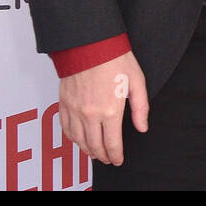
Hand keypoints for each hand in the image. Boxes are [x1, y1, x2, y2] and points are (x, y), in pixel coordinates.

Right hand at [58, 50, 148, 165]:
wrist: (90, 45)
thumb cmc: (116, 59)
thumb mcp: (137, 82)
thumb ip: (140, 108)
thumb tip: (142, 127)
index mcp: (110, 111)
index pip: (112, 143)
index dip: (116, 155)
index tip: (118, 160)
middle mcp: (89, 115)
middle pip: (94, 145)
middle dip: (103, 156)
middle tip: (109, 159)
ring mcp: (74, 110)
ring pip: (78, 140)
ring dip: (87, 150)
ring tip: (95, 153)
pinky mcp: (64, 103)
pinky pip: (65, 128)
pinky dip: (72, 138)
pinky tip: (78, 139)